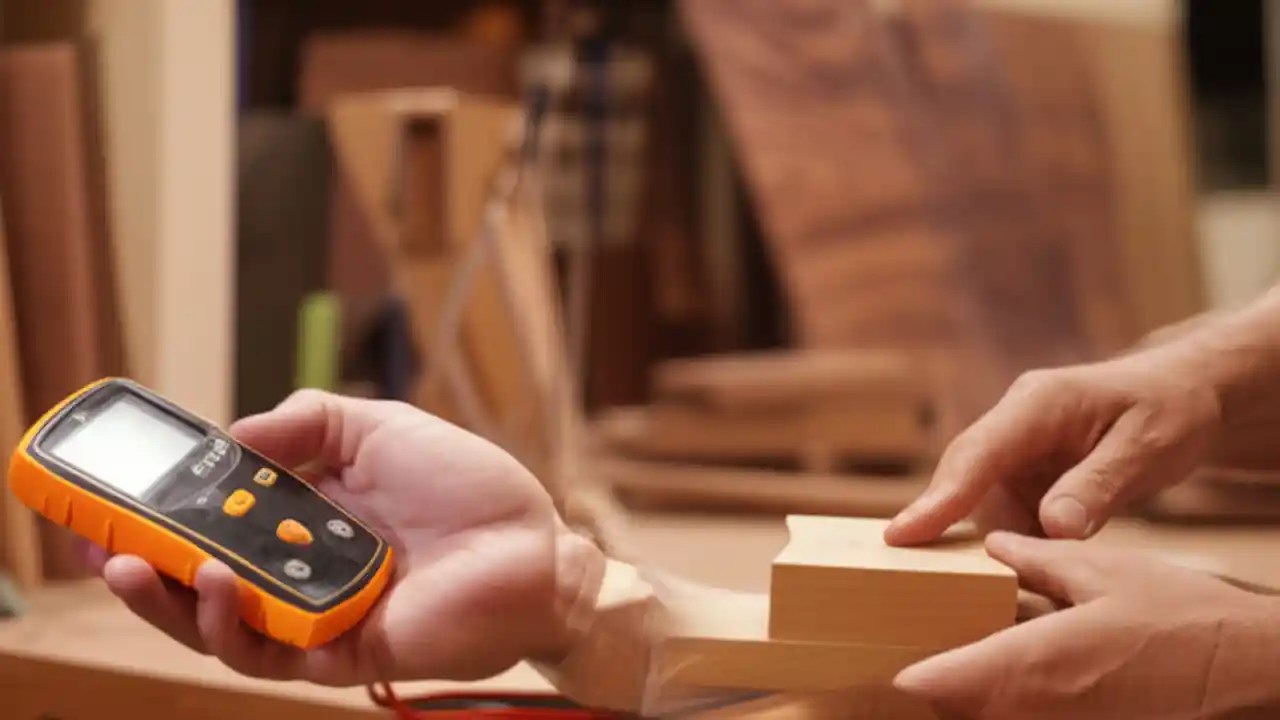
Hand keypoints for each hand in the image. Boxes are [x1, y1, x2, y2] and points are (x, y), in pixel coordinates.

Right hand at [80, 390, 604, 685]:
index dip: (165, 514)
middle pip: (204, 578)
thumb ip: (310, 424)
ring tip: (139, 567)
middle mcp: (303, 567)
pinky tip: (219, 583)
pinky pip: (266, 652)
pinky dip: (232, 622)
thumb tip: (234, 436)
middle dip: (143, 566)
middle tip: (97, 546)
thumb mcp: (381, 428)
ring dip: (171, 599)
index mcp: (309, 514)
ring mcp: (317, 614)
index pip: (219, 520)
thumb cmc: (468, 487)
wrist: (533, 549)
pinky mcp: (337, 653)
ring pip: (220, 625)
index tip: (114, 499)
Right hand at [885, 350, 1220, 544]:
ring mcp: (1014, 452)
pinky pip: (1006, 516)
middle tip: (913, 571)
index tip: (903, 534)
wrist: (1181, 394)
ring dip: (994, 542)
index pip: (977, 453)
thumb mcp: (1147, 445)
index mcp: (1037, 403)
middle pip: (963, 477)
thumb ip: (1099, 485)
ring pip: (981, 504)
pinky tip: (1027, 572)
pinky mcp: (1023, 476)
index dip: (939, 497)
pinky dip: (1015, 544)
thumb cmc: (1168, 409)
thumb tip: (1053, 528)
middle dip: (939, 521)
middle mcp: (1013, 425)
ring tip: (1001, 581)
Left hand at [894, 533, 1279, 719]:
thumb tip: (994, 547)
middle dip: (940, 685)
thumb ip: (1037, 561)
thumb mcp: (1104, 571)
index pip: (941, 685)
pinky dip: (1016, 704)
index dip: (911, 677)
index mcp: (1033, 663)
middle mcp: (1039, 710)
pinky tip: (1031, 674)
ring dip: (977, 697)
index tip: (890, 664)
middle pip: (958, 710)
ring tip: (975, 659)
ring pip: (994, 719)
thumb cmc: (1182, 619)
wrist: (1251, 671)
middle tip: (929, 650)